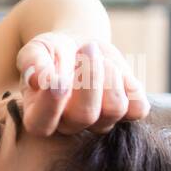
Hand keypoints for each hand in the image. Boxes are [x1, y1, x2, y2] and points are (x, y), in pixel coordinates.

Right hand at [15, 31, 150, 135]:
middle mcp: (69, 125)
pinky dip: (129, 83)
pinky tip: (113, 69)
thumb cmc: (52, 51)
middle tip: (87, 48)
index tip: (58, 78)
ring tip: (97, 55)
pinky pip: (138, 109)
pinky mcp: (126, 113)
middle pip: (84, 116)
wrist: (79, 45)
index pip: (41, 125)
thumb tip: (37, 78)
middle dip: (90, 79)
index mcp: (39, 115)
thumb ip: (32, 62)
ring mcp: (100, 122)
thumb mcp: (36, 50)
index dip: (51, 105)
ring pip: (114, 110)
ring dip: (109, 75)